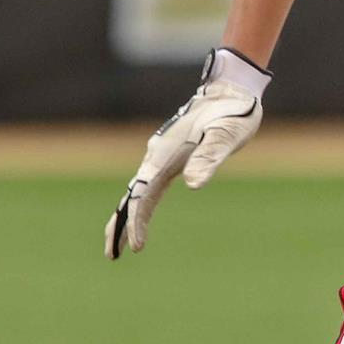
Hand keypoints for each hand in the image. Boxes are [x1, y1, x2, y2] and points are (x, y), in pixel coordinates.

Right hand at [104, 47, 270, 259]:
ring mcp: (162, 155)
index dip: (137, 221)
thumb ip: (209, 158)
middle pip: (132, 195)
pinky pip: (150, 183)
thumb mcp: (225, 135)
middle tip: (111, 255)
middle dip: (120, 225)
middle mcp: (158, 156)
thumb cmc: (232, 111)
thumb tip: (194, 184)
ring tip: (119, 244)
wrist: (231, 87)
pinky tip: (141, 211)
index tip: (137, 246)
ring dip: (128, 216)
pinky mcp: (172, 154)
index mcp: (165, 155)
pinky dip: (142, 202)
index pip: (144, 194)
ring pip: (138, 190)